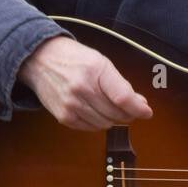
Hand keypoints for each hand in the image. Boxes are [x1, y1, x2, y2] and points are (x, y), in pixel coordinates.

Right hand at [18, 35, 152, 130]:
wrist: (40, 60)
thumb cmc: (74, 59)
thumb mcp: (101, 62)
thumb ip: (120, 84)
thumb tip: (139, 104)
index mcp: (95, 71)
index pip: (122, 97)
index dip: (138, 108)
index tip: (147, 112)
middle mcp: (82, 89)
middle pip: (115, 114)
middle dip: (127, 113)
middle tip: (129, 108)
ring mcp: (71, 105)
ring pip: (104, 124)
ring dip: (113, 119)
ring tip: (110, 108)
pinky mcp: (63, 116)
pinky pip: (89, 128)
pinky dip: (98, 123)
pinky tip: (96, 112)